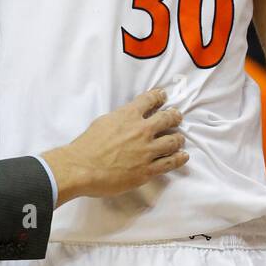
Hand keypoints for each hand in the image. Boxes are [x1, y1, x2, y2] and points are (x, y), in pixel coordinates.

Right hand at [44, 88, 186, 201]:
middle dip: (174, 116)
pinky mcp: (147, 169)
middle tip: (176, 117)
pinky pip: (170, 163)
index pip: (150, 100)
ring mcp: (147, 150)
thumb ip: (119, 119)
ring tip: (180, 139)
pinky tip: (183, 156)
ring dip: (178, 138)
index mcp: (128, 115)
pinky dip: (179, 158)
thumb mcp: (102, 122)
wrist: (82, 168)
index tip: (163, 96)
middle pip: (168, 118)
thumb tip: (127, 120)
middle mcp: (142, 130)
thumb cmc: (86, 146)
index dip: (159, 96)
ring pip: (173, 140)